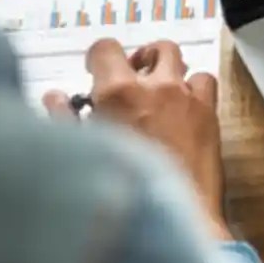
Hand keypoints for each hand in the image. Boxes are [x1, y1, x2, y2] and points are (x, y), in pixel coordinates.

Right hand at [43, 39, 229, 239]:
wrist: (169, 214)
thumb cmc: (121, 188)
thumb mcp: (80, 150)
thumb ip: (63, 118)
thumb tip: (55, 98)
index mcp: (118, 92)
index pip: (107, 48)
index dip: (100, 57)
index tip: (97, 70)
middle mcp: (156, 87)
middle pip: (155, 49)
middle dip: (143, 59)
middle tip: (134, 78)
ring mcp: (186, 98)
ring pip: (183, 62)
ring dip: (170, 70)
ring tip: (160, 90)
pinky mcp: (209, 114)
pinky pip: (205, 82)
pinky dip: (195, 87)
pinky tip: (184, 106)